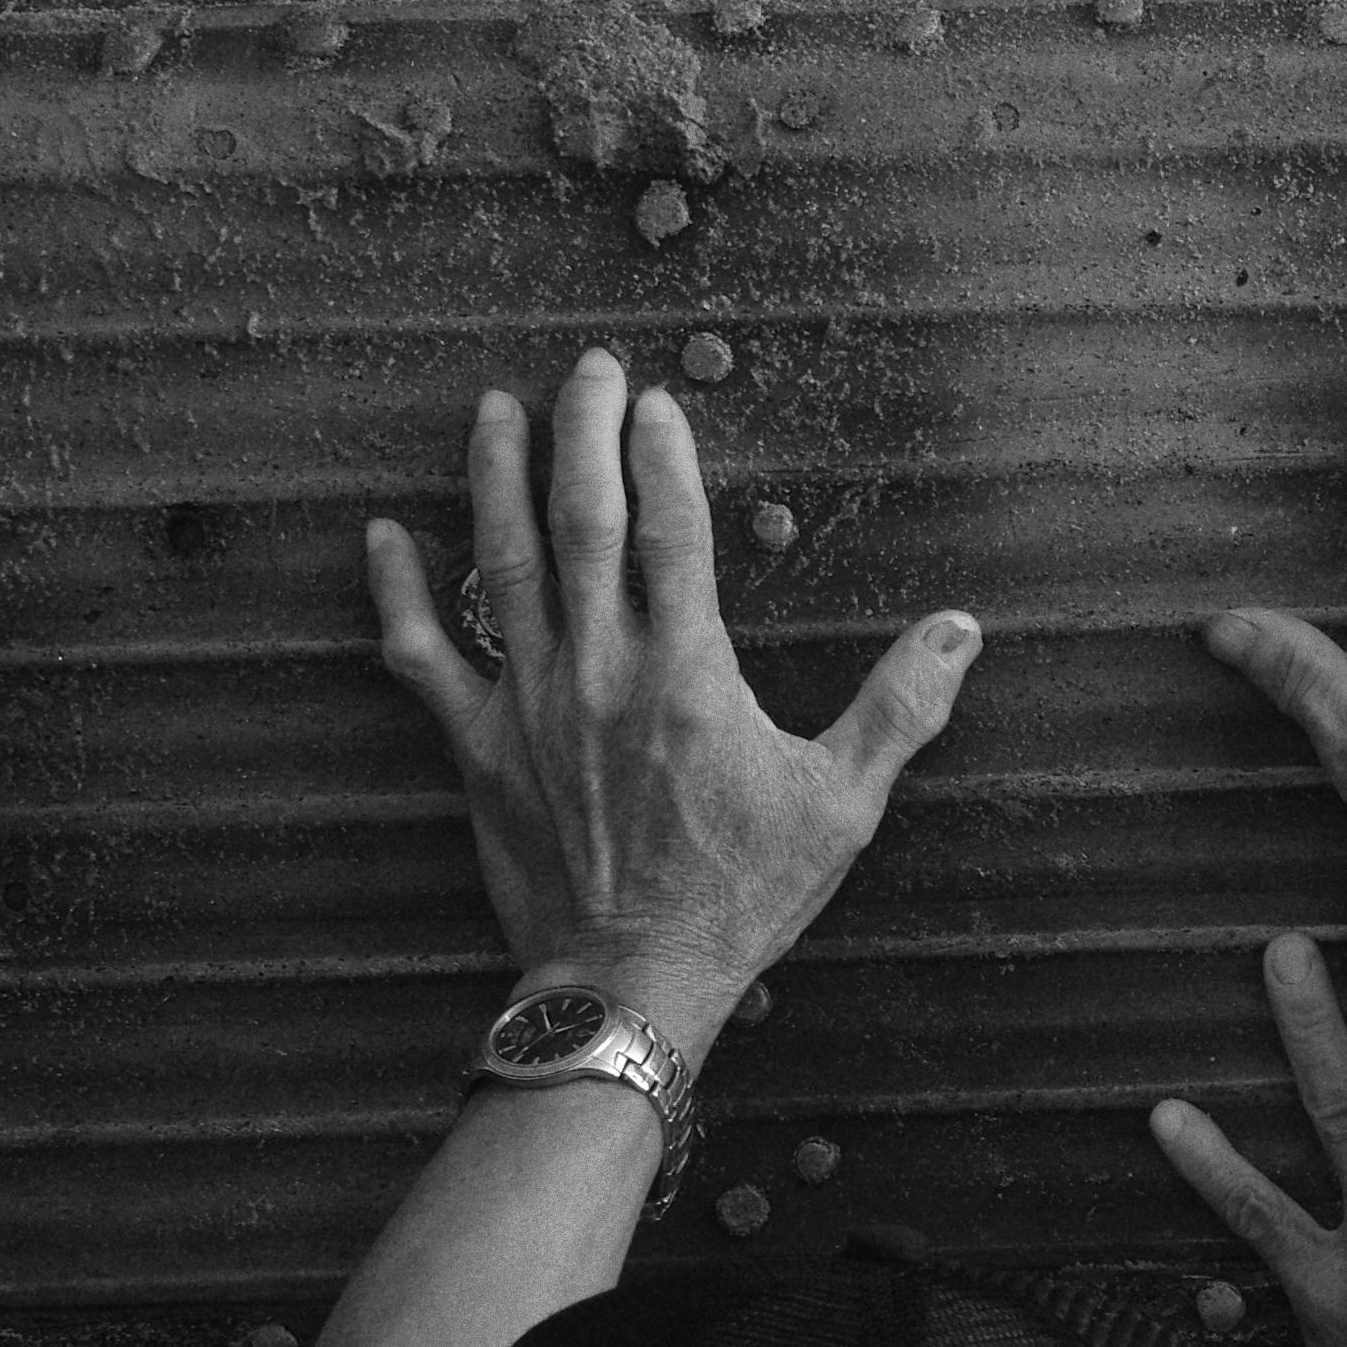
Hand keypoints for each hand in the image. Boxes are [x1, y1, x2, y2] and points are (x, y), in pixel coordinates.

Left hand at [362, 347, 981, 1033]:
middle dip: (581, 430)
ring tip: (495, 409)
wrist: (633, 978)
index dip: (662, 454)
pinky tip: (383, 536)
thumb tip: (964, 630)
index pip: (672, 528)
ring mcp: (526, 700)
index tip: (658, 401)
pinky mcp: (474, 744)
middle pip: (580, 517)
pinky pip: (420, 654)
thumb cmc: (741, 894)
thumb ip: (900, 706)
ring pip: (501, 562)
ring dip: (495, 477)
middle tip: (587, 369)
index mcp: (688, 669)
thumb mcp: (842, 803)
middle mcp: (600, 665)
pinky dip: (396, 592)